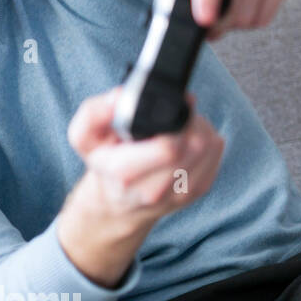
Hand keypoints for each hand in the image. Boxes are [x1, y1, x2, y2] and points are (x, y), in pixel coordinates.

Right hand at [58, 87, 224, 285]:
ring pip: (210, 146)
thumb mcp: (84, 137)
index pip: (170, 148)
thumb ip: (94, 112)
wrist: (117, 203)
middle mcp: (154, 189)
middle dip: (191, 119)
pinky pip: (216, 154)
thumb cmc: (104, 163)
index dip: (178, 119)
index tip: (174, 105)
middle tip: (177, 110)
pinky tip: (189, 137)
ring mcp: (180, 193)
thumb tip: (120, 97)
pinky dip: (208, 138)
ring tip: (181, 123)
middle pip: (196, 144)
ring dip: (201, 126)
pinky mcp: (198, 191)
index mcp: (124, 173)